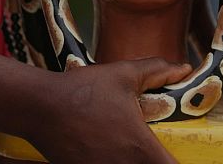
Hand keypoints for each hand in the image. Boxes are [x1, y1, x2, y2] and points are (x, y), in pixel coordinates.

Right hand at [30, 58, 190, 163]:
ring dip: (132, 163)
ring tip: (126, 149)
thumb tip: (183, 68)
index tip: (178, 154)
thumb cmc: (82, 89)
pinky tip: (108, 151)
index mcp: (140, 146)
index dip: (178, 163)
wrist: (39, 106)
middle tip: (155, 151)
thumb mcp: (124, 74)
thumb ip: (157, 71)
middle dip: (156, 162)